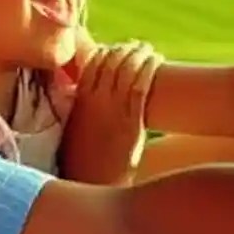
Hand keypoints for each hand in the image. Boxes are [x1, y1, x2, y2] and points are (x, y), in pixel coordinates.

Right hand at [60, 40, 163, 184]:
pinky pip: (140, 87)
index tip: (116, 48)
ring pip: (126, 69)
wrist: (92, 187)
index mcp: (79, 102)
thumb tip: (87, 103)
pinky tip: (157, 62)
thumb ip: (81, 113)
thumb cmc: (84, 164)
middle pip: (110, 62)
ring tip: (151, 52)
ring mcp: (112, 111)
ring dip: (140, 54)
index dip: (105, 52)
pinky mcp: (131, 123)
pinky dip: (149, 69)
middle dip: (125, 50)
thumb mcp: (75, 133)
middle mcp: (94, 102)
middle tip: (138, 46)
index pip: (91, 64)